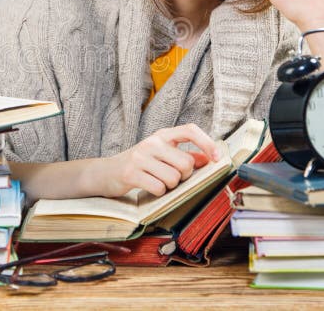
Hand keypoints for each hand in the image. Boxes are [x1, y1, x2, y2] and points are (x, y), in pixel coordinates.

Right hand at [100, 124, 219, 197]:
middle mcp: (152, 142)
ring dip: (170, 187)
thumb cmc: (139, 165)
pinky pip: (159, 188)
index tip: (217, 157)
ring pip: (174, 178)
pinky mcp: (131, 173)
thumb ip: (183, 156)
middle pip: (186, 163)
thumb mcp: (161, 156)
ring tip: (157, 182)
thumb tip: (207, 158)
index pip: (190, 130)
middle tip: (172, 178)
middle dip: (184, 177)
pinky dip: (158, 193)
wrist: (106, 172)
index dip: (207, 143)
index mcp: (162, 135)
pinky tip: (149, 188)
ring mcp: (140, 157)